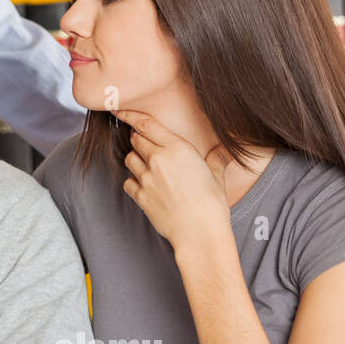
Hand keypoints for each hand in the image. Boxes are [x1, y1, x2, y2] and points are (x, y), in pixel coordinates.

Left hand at [112, 109, 231, 252]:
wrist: (200, 233)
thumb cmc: (212, 204)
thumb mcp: (217, 175)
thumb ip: (217, 158)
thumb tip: (225, 149)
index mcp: (177, 148)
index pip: (146, 124)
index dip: (129, 115)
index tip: (119, 110)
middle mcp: (158, 160)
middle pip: (136, 140)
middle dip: (139, 139)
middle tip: (147, 145)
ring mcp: (146, 178)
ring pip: (129, 159)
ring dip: (136, 159)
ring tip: (149, 167)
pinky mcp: (140, 196)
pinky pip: (128, 182)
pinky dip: (133, 182)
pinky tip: (145, 186)